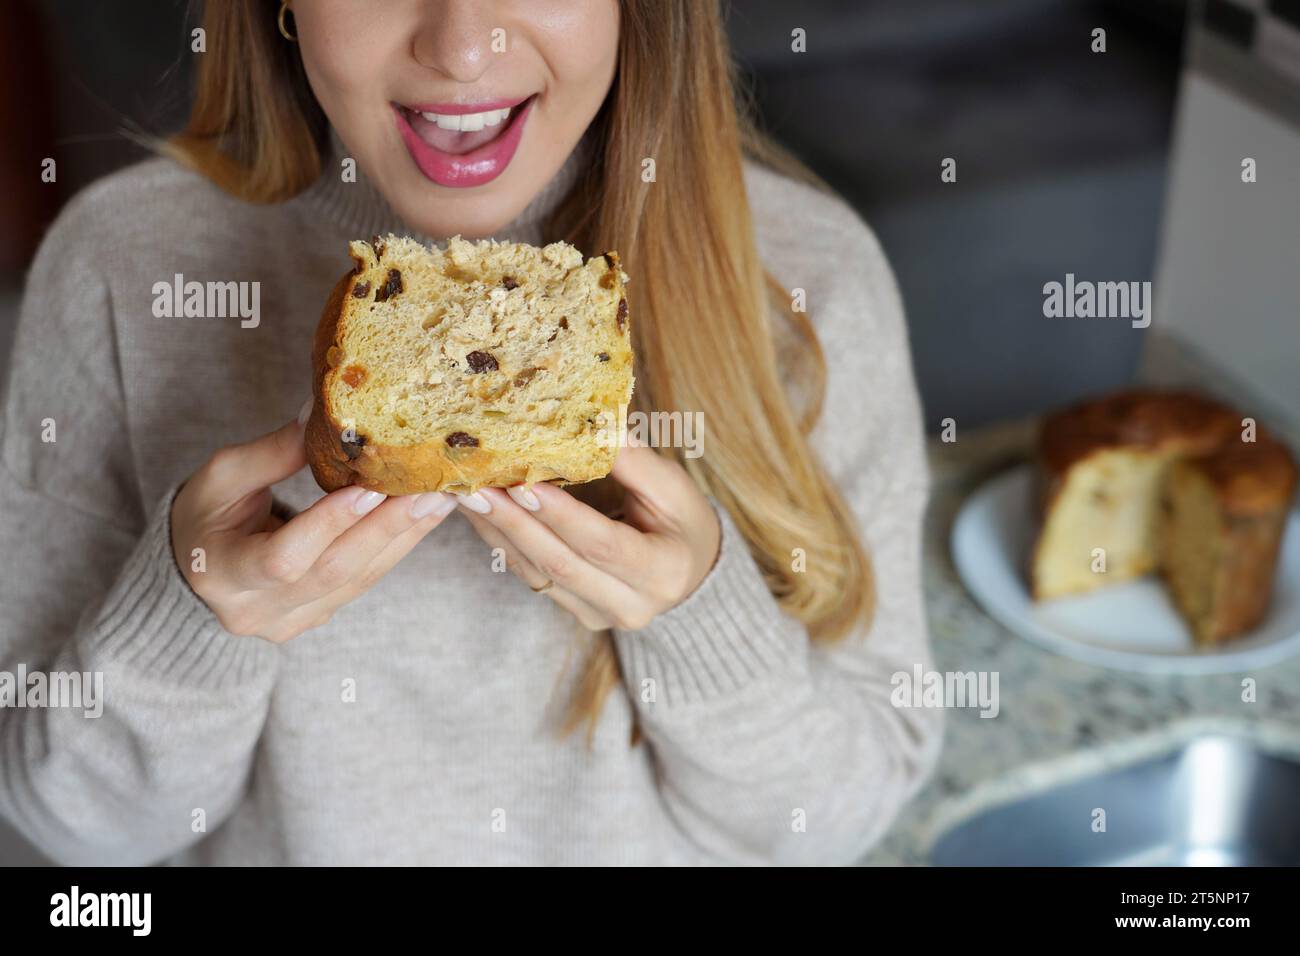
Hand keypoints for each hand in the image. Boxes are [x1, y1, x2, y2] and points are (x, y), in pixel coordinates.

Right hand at [170, 404, 457, 642]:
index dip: (329, 524)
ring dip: (404, 536)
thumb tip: (320, 412)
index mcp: (221, 574)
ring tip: (441, 497)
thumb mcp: (222, 476)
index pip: (283, 558)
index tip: (371, 488)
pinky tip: (424, 516)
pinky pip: (364, 581)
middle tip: (430, 491)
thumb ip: (272, 453)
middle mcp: (257, 610)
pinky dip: (396, 546)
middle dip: (387, 529)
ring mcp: (292, 621)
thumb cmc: (206, 513)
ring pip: (359, 580)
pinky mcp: (319, 616)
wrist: (196, 567)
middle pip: (334, 572)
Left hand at [456, 441, 721, 630]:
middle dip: (514, 521)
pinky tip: (480, 513)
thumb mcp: (673, 488)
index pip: (602, 543)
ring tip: (465, 492)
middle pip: (560, 562)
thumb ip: (633, 461)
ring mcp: (598, 614)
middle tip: (475, 485)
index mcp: (662, 572)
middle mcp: (630, 605)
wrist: (690, 571)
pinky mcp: (575, 611)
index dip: (562, 515)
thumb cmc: (683, 521)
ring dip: (498, 530)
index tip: (525, 482)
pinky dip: (503, 542)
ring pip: (538, 572)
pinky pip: (531, 577)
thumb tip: (591, 422)